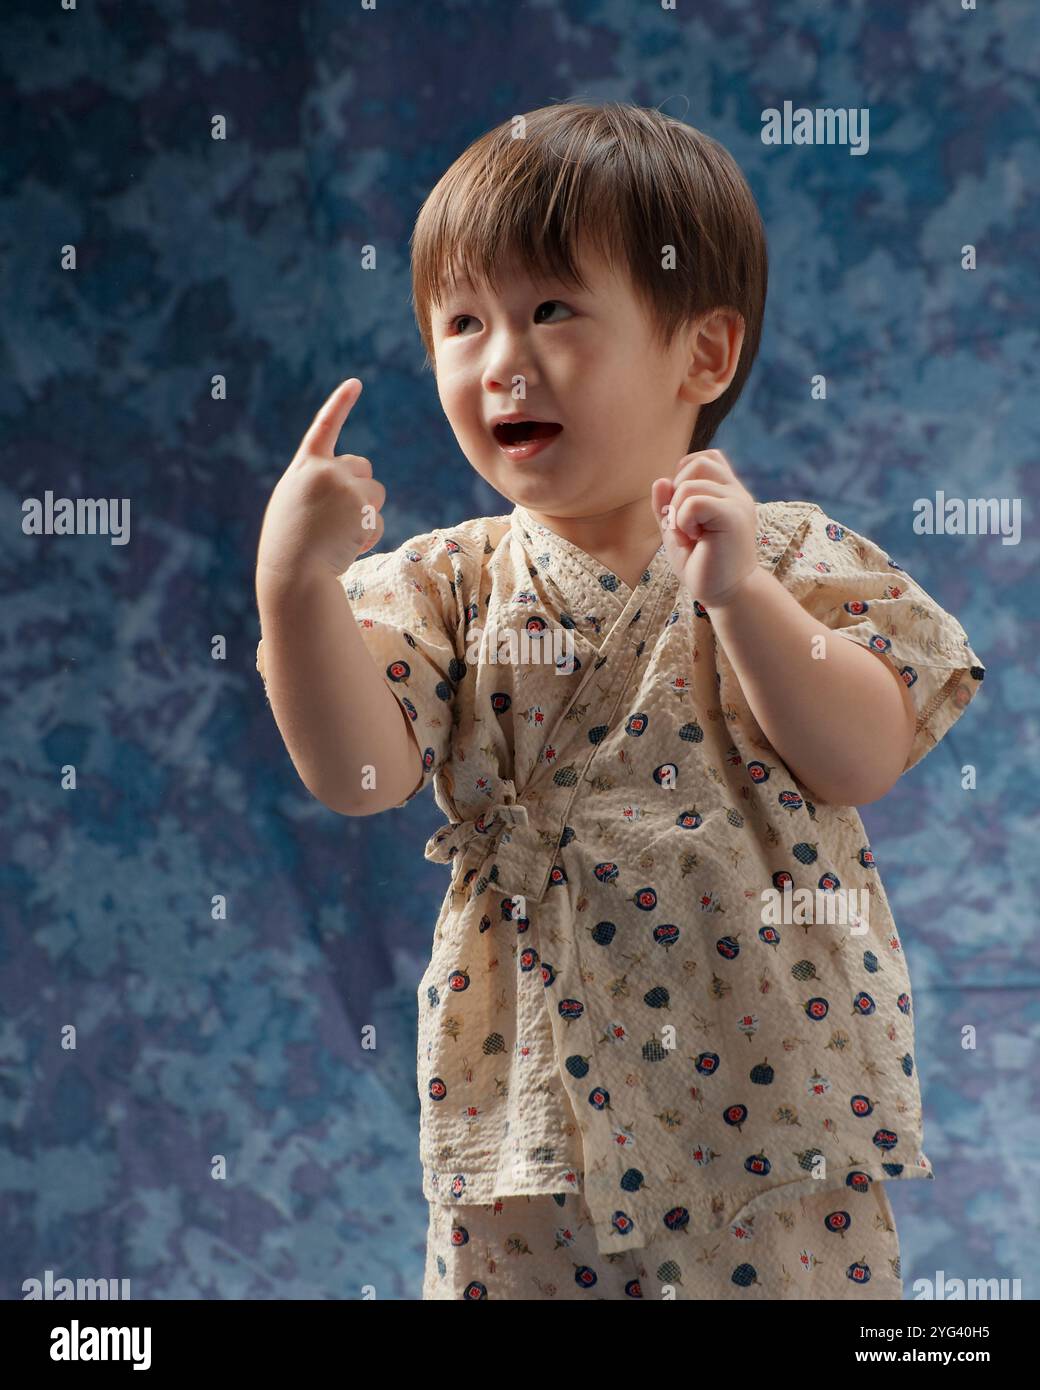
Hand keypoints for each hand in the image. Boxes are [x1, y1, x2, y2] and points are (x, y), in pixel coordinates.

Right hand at [256, 379, 385, 583]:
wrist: (293, 574)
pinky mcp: (361, 506)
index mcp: (303, 468)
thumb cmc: (290, 548)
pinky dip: (368, 535)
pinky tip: (346, 547)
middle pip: (362, 467)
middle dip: (361, 490)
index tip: (355, 384)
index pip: (324, 426)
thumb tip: (357, 484)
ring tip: (338, 535)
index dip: (340, 404)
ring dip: (366, 514)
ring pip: (376, 493)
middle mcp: (324, 469)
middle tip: (338, 518)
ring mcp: (344, 486)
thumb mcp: (294, 507)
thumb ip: (317, 487)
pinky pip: (378, 520)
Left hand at [650, 450, 758, 607]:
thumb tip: (661, 480)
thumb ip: (667, 505)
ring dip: (678, 511)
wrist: (727, 594)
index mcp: (726, 492)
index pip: (705, 458)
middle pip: (698, 462)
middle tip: (685, 525)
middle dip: (678, 491)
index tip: (684, 510)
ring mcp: (737, 502)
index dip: (684, 476)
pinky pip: (694, 501)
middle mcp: (735, 492)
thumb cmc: (703, 565)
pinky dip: (684, 520)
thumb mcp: (676, 530)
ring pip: (691, 483)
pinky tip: (695, 538)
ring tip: (690, 535)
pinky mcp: (733, 516)